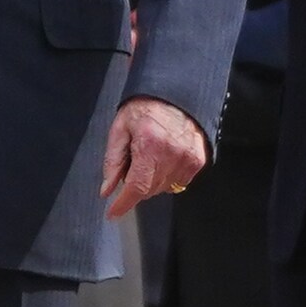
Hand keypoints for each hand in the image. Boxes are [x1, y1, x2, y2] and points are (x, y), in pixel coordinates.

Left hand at [100, 96, 208, 219]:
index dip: (123, 204)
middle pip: (149, 190)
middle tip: (134, 162)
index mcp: (150, 145)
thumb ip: (113, 162)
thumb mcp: (120, 129)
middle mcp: (172, 154)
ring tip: (151, 156)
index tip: (112, 213)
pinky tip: (164, 157)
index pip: (136, 186)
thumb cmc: (145, 107)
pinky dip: (168, 176)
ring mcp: (188, 158)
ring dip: (152, 181)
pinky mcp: (198, 160)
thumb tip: (107, 190)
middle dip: (136, 184)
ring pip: (164, 189)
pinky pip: (179, 182)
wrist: (174, 93)